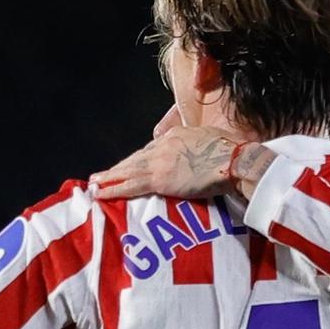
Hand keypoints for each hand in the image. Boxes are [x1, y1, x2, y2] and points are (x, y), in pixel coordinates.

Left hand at [91, 111, 248, 202]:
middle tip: (99, 176)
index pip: (150, 151)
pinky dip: (113, 189)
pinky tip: (100, 193)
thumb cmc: (231, 154)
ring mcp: (159, 161)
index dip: (137, 162)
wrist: (235, 160)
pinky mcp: (160, 179)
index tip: (128, 169)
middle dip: (117, 169)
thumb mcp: (209, 142)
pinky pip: (131, 185)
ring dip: (109, 178)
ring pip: (128, 171)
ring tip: (93, 184)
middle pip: (135, 159)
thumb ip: (195, 147)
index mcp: (174, 136)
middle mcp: (163, 145)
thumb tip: (191, 158)